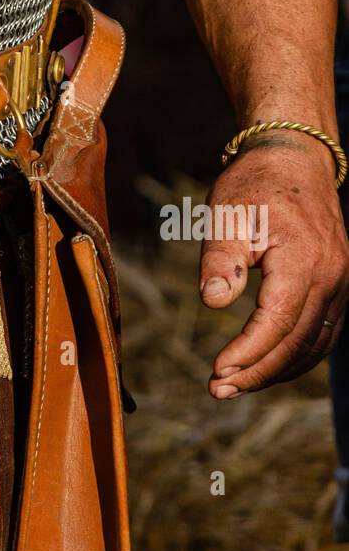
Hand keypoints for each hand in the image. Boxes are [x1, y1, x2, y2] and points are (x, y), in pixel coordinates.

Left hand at [200, 136, 348, 397]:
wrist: (294, 159)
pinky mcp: (338, 285)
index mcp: (304, 260)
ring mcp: (340, 282)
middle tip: (218, 390)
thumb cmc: (255, 184)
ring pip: (315, 344)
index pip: (278, 323)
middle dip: (258, 372)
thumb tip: (214, 302)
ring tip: (237, 385)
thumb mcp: (227, 213)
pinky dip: (298, 355)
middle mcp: (331, 276)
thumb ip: (220, 257)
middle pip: (298, 342)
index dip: (248, 354)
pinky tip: (269, 365)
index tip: (216, 373)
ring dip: (277, 370)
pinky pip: (324, 332)